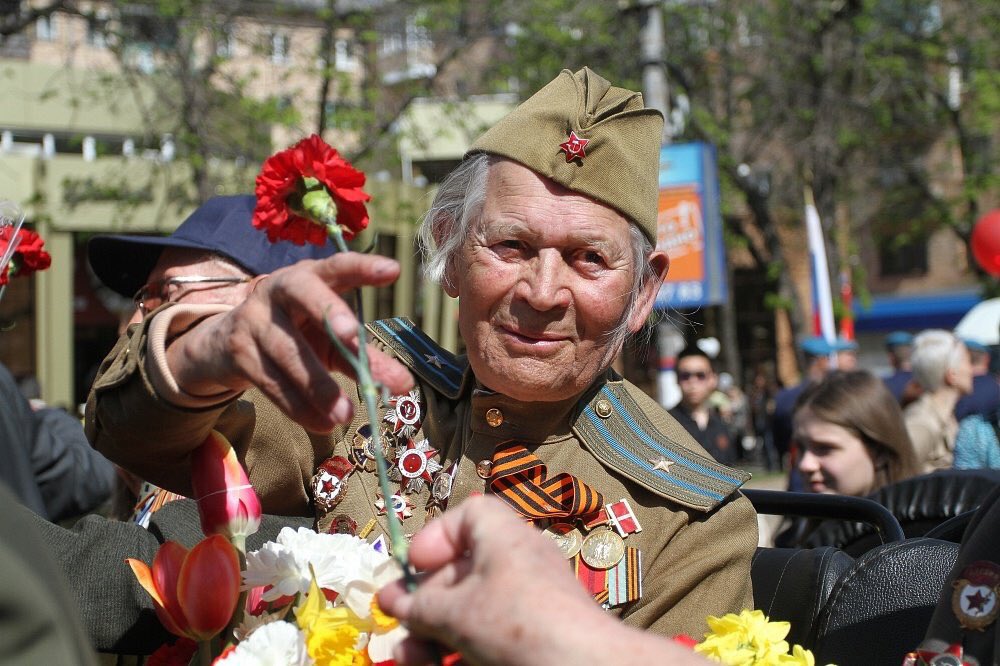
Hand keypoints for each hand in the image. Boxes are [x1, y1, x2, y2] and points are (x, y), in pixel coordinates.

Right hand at [166, 252, 413, 431]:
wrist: (227, 344)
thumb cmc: (296, 333)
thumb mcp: (327, 336)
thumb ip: (362, 354)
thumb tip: (401, 384)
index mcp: (310, 276)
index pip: (338, 265)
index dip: (363, 267)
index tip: (393, 270)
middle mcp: (279, 289)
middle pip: (304, 293)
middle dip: (330, 313)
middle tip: (353, 335)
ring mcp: (255, 320)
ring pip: (289, 351)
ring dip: (319, 386)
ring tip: (346, 413)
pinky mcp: (240, 353)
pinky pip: (272, 383)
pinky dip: (300, 407)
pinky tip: (323, 423)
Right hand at [378, 496, 712, 665]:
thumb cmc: (516, 623)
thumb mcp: (455, 612)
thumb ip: (419, 606)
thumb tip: (390, 600)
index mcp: (504, 537)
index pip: (471, 516)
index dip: (437, 537)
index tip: (413, 566)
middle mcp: (519, 562)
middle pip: (463, 570)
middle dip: (425, 601)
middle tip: (398, 623)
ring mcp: (530, 601)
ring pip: (472, 610)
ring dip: (435, 632)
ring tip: (412, 656)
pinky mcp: (535, 636)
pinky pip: (490, 634)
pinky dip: (461, 648)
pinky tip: (436, 665)